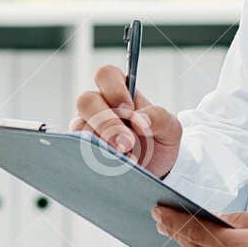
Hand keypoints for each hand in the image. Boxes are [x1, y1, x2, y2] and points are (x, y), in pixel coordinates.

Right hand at [71, 64, 182, 178]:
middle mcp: (98, 106)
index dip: (114, 89)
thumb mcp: (170, 129)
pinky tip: (112, 169)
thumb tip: (139, 119)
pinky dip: (95, 160)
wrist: (154, 172)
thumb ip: (160, 117)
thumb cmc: (158, 142)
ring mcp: (86, 127)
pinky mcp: (80, 150)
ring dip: (103, 146)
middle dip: (107, 124)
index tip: (129, 110)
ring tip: (127, 161)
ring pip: (80, 128)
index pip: (106, 75)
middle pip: (86, 101)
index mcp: (119, 91)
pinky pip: (76, 150)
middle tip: (127, 144)